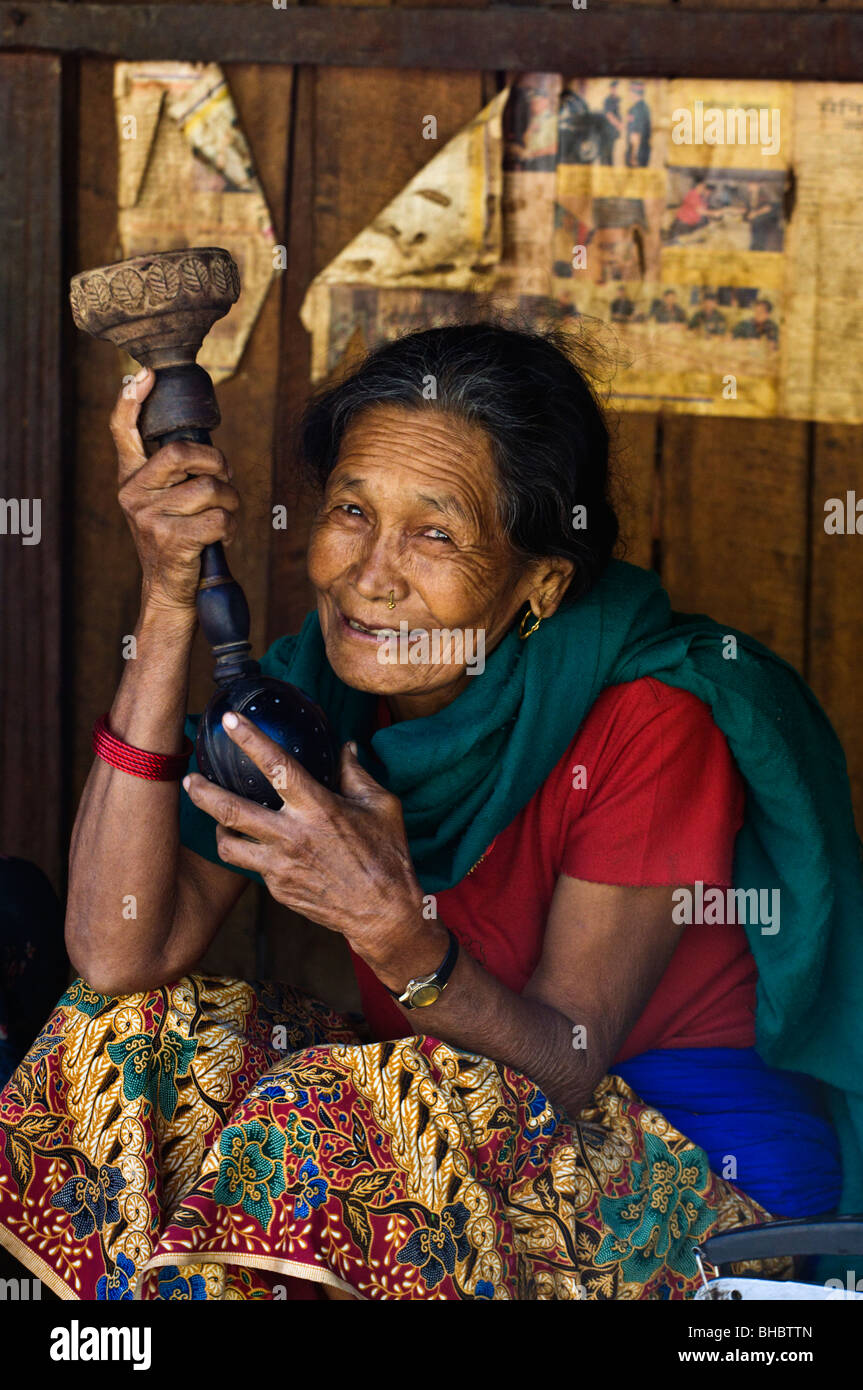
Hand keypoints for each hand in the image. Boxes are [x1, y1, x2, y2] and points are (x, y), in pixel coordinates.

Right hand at [111, 368, 239, 612]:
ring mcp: (150, 517)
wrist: (169, 590)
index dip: (131, 400)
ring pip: (210, 488)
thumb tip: (201, 441)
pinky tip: (222, 537)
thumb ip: (170, 473)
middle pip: (183, 452)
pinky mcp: (171, 540)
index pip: (122, 431)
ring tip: (225, 516)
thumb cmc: (176, 538)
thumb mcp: (162, 502)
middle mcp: (133, 493)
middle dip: (218, 463)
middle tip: (224, 479)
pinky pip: (219, 518)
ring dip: (231, 502)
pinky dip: (231, 527)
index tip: (147, 376)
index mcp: (130, 478)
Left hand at [182, 714, 427, 964]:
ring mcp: (280, 867)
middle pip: (230, 810)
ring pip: (229, 845)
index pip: (276, 766)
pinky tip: (257, 846)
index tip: (229, 720)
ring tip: (217, 818)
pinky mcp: (278, 890)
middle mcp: (292, 836)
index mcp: (317, 808)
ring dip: (217, 828)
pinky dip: (251, 853)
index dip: (250, 738)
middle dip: (203, 792)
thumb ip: (357, 774)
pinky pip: (253, 867)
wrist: (383, 914)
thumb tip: (347, 748)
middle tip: (189, 779)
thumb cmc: (387, 856)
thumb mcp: (381, 806)